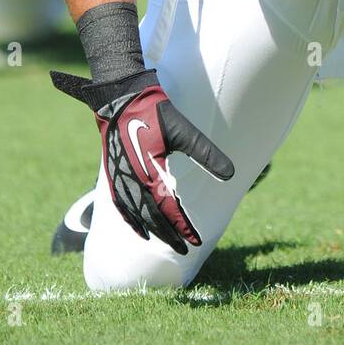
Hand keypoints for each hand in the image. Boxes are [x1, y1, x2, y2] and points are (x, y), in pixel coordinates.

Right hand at [51, 68, 234, 253]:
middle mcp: (132, 179)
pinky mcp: (113, 170)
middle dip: (168, 235)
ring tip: (162, 242)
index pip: (169, 209)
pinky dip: (129, 217)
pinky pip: (120, 202)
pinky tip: (138, 225)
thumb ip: (206, 153)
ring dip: (149, 230)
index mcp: (150, 172)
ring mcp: (119, 176)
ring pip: (134, 213)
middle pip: (151, 217)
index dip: (182, 227)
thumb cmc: (155, 110)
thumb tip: (230, 174)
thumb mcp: (184, 130)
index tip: (195, 242)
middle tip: (184, 250)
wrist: (122, 94)